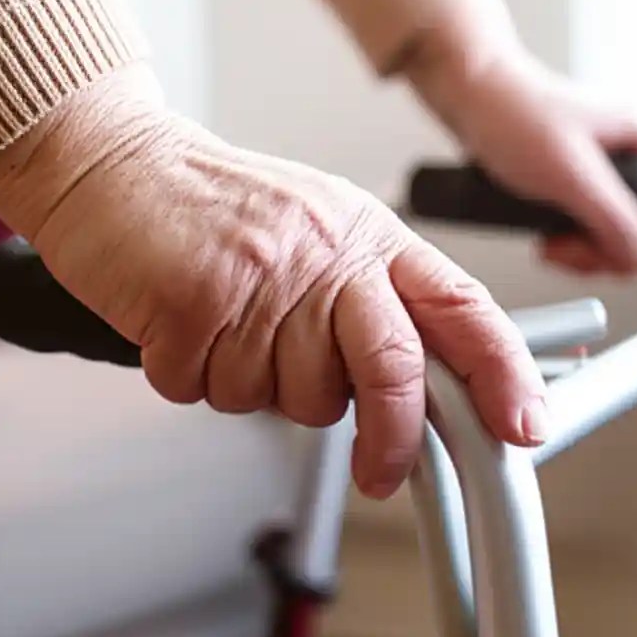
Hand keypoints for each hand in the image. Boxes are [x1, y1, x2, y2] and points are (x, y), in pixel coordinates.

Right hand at [0, 65, 546, 499]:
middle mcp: (324, 257)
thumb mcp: (321, 230)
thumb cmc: (215, 204)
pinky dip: (195, 378)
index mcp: (366, 237)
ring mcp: (259, 283)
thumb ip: (372, 298)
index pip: (460, 306)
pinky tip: (186, 327)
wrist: (113, 165)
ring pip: (296, 402)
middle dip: (392, 437)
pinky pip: (213, 394)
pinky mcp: (193, 309)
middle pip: (393, 371)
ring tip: (231, 328)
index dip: (503, 371)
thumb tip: (421, 384)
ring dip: (262, 387)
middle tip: (378, 471)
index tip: (523, 424)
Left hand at [411, 50, 636, 275]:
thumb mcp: (569, 173)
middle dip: (613, 252)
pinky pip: (589, 231)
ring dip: (585, 253)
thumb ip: (614, 217)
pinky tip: (543, 239)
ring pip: (618, 237)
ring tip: (549, 244)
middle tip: (573, 248)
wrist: (466, 91)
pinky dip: (569, 245)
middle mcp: (634, 158)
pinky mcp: (577, 186)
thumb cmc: (513, 113)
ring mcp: (605, 174)